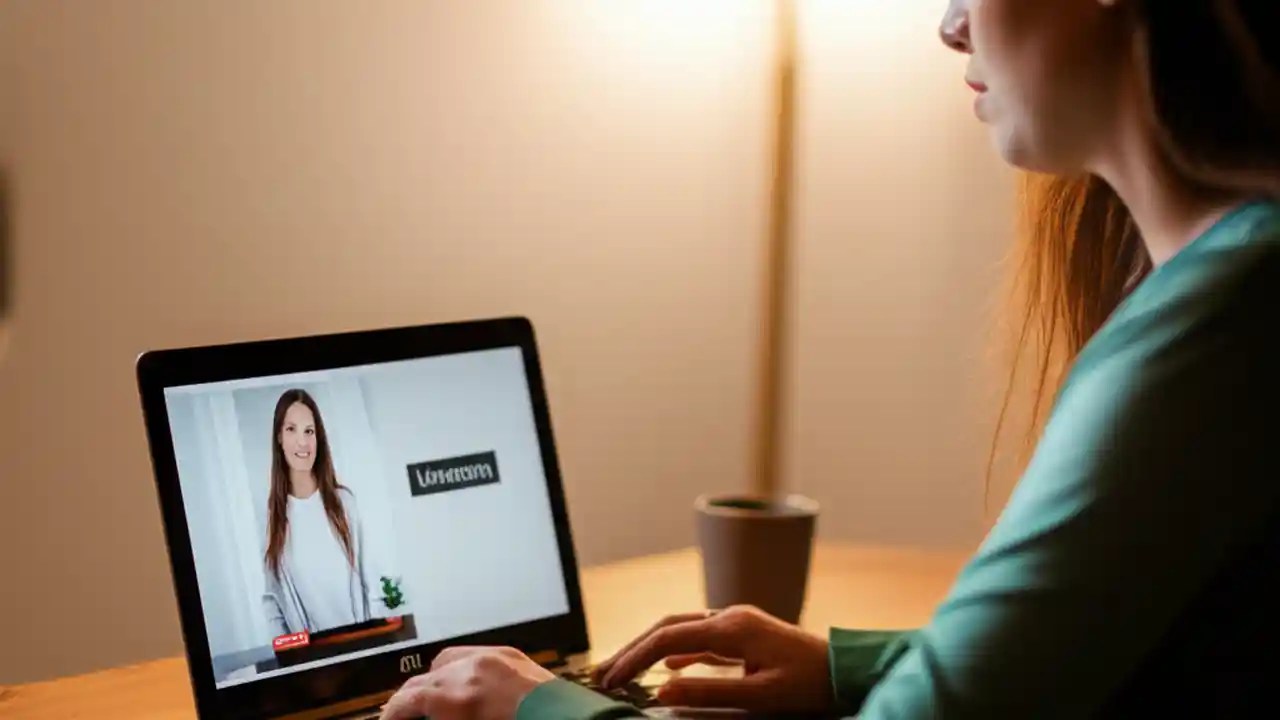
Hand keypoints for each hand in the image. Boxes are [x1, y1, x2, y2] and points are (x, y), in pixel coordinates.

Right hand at [380, 646, 554, 719]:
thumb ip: (441, 717)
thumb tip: (428, 713)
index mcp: (454, 698)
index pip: (404, 701)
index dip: (393, 714)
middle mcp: (467, 670)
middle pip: (421, 682)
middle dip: (410, 700)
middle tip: (407, 716)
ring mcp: (490, 658)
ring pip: (445, 663)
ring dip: (435, 682)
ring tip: (434, 703)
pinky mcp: (510, 654)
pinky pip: (473, 656)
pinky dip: (463, 670)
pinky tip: (465, 687)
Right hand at [593, 605, 833, 712]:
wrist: (848, 670)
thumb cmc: (810, 684)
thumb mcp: (760, 696)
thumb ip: (709, 692)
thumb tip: (660, 690)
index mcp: (732, 627)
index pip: (668, 638)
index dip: (635, 658)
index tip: (611, 680)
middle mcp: (730, 616)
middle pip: (667, 626)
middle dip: (632, 648)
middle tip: (604, 673)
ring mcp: (737, 623)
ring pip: (680, 630)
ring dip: (650, 648)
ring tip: (624, 670)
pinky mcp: (744, 634)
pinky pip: (699, 638)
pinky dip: (676, 652)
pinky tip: (666, 670)